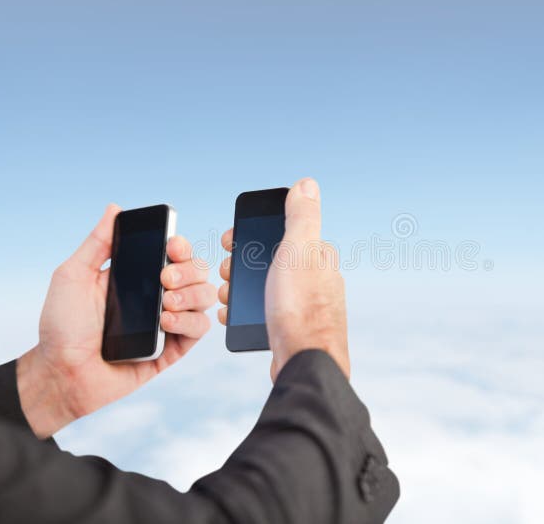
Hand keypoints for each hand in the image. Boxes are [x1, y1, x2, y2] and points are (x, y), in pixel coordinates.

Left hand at [17, 204, 215, 437]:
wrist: (61, 371)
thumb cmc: (61, 326)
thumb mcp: (73, 276)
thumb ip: (97, 243)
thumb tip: (114, 208)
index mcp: (138, 276)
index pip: (175, 254)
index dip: (181, 246)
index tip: (172, 246)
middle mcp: (158, 296)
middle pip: (198, 272)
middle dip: (188, 269)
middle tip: (163, 278)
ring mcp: (168, 323)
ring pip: (205, 297)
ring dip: (191, 294)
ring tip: (164, 303)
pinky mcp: (172, 349)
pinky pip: (200, 329)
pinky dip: (189, 321)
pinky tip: (165, 322)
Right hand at [218, 178, 349, 381]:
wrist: (303, 361)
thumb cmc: (301, 306)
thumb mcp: (298, 250)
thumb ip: (302, 215)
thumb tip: (306, 183)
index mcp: (318, 255)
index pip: (280, 232)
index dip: (250, 233)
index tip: (229, 242)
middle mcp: (315, 278)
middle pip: (268, 260)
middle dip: (241, 263)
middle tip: (225, 272)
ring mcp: (304, 304)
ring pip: (263, 286)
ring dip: (239, 288)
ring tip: (225, 296)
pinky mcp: (292, 327)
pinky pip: (263, 311)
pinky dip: (245, 310)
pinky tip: (233, 315)